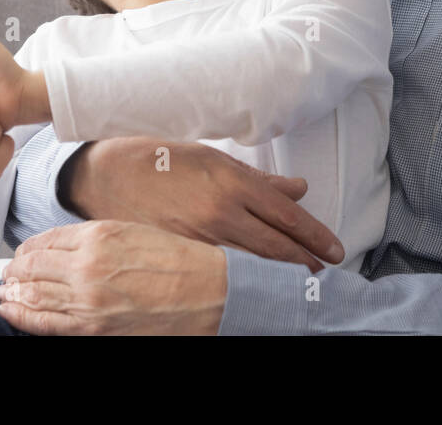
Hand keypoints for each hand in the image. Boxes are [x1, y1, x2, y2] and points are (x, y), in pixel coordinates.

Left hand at [0, 220, 226, 334]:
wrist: (206, 290)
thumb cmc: (177, 260)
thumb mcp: (134, 232)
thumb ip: (95, 238)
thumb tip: (61, 248)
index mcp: (99, 235)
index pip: (44, 241)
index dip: (28, 249)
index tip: (24, 253)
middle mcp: (87, 266)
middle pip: (32, 268)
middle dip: (15, 272)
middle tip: (8, 274)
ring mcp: (87, 301)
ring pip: (33, 296)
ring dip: (14, 293)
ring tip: (6, 292)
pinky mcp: (92, 328)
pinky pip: (44, 323)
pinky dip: (21, 317)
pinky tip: (10, 311)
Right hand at [63, 138, 344, 271]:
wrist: (106, 175)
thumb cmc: (162, 160)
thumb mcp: (216, 159)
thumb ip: (260, 180)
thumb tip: (299, 189)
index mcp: (233, 184)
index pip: (288, 216)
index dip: (315, 235)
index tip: (335, 249)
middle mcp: (221, 214)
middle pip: (276, 246)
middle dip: (305, 260)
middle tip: (326, 269)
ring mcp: (199, 239)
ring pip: (252, 262)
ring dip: (280, 272)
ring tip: (301, 277)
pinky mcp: (180, 255)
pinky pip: (221, 270)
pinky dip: (245, 277)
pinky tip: (258, 282)